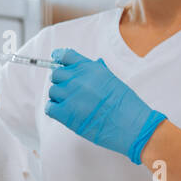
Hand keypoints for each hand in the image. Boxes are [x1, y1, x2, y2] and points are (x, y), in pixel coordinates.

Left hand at [44, 48, 166, 164]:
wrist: (131, 124)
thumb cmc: (125, 104)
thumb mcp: (112, 79)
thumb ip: (97, 72)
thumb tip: (89, 66)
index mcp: (90, 68)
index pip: (65, 55)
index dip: (59, 58)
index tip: (56, 61)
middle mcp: (78, 79)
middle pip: (56, 75)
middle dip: (61, 83)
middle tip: (71, 93)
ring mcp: (70, 95)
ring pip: (52, 92)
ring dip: (59, 98)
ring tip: (73, 106)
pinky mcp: (65, 113)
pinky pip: (49, 108)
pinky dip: (55, 111)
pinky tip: (66, 114)